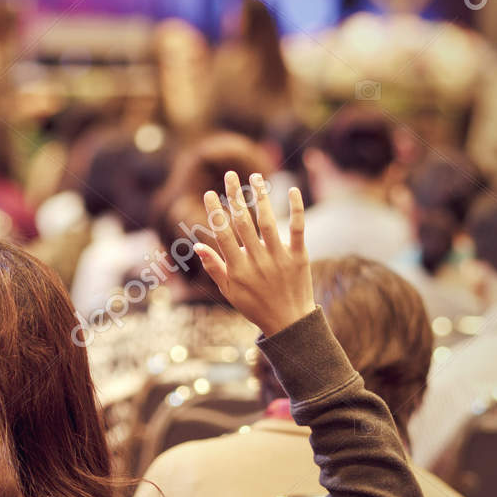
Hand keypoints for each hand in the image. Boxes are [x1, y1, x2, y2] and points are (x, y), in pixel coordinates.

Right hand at [193, 171, 314, 337]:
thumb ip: (214, 267)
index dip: (216, 212)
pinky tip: (292, 190)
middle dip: (236, 196)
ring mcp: (279, 258)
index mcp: (238, 269)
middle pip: (244, 223)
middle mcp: (257, 261)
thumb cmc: (254, 306)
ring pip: (268, 222)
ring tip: (255, 176)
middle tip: (230, 174)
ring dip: (261, 197)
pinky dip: (296, 209)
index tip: (210, 193)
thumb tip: (197, 245)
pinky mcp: (299, 257)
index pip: (223, 235)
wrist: (289, 322)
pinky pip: (298, 229)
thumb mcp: (229, 291)